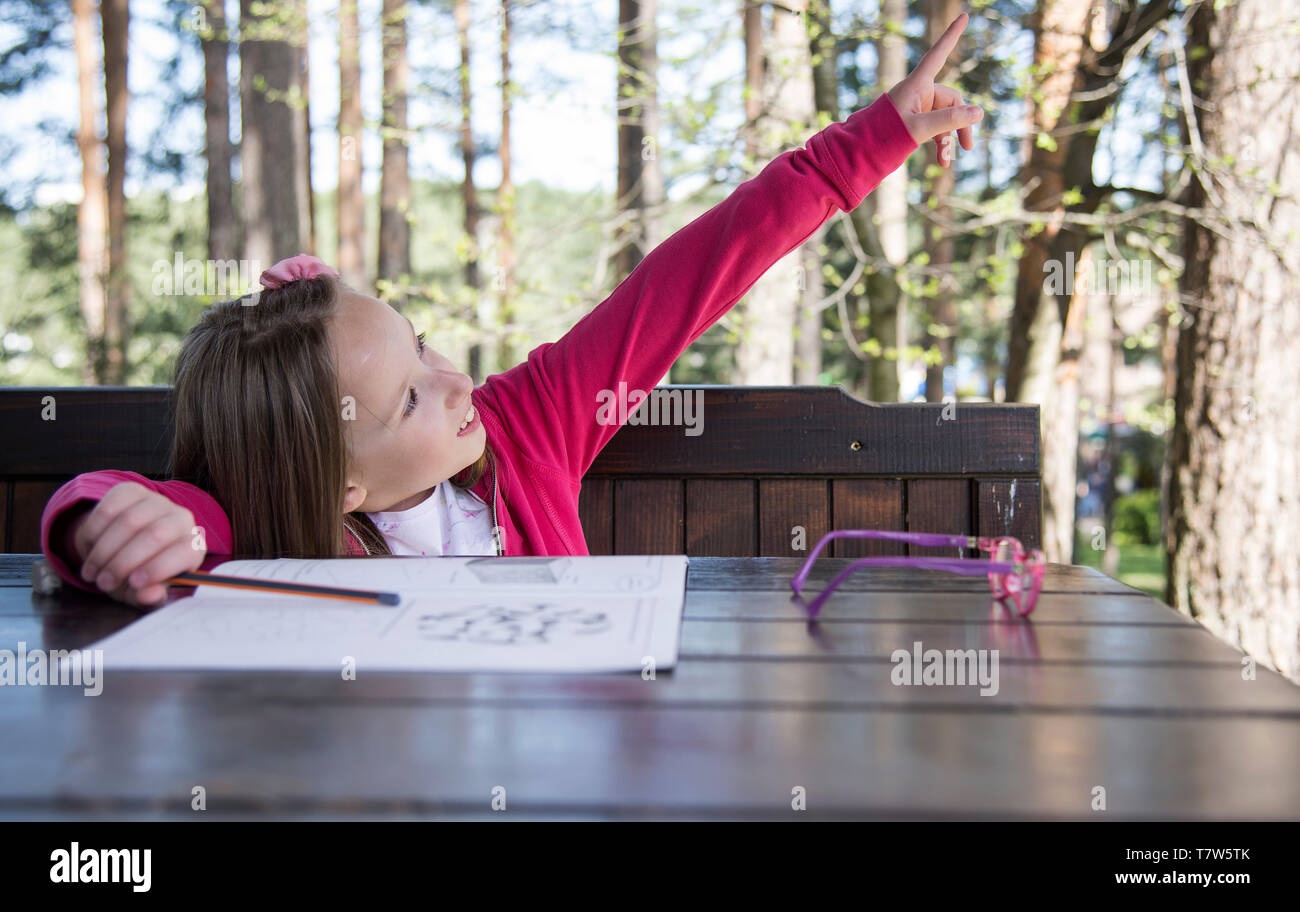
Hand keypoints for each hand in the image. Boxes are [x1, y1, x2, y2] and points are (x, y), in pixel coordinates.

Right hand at [71, 481, 206, 607]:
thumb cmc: (139, 573)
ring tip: (91, 572)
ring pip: (130, 521)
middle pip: (155, 535)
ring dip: (104, 550)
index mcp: (193, 546)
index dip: (159, 568)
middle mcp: (182, 519)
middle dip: (124, 563)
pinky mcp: (132, 490)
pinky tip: (90, 546)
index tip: (133, 583)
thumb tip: (149, 595)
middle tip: (103, 582)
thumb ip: (150, 596)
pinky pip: (111, 506)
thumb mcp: (146, 591)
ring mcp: (157, 501)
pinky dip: (95, 529)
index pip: (186, 552)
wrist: (122, 546)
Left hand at [886, 11, 982, 167]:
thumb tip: (979, 113)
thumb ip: (949, 120)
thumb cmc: (884, 136)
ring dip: (949, 139)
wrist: (859, 153)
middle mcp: (918, 92)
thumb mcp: (919, 129)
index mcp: (917, 84)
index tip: (964, 16)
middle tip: (967, 147)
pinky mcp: (914, 122)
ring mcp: (917, 108)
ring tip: (947, 160)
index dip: (951, 36)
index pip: (938, 54)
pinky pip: (934, 129)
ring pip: (945, 118)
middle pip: (952, 100)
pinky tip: (942, 162)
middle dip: (960, 124)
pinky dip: (939, 144)